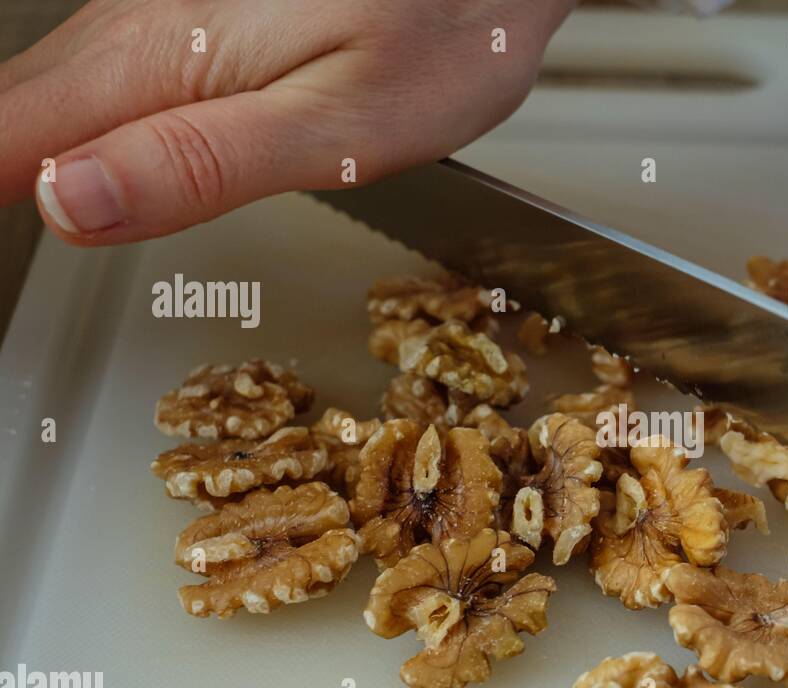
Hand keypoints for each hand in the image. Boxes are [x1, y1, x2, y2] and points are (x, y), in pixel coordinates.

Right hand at [0, 0, 574, 244]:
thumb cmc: (441, 36)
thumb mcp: (334, 128)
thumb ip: (199, 165)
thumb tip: (70, 202)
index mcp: (164, 54)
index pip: (11, 133)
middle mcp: (142, 18)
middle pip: (17, 109)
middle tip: (10, 259)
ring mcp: (160, 7)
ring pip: (56, 87)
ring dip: (27, 151)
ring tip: (25, 210)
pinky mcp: (189, 12)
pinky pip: (103, 68)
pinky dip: (80, 122)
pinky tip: (89, 161)